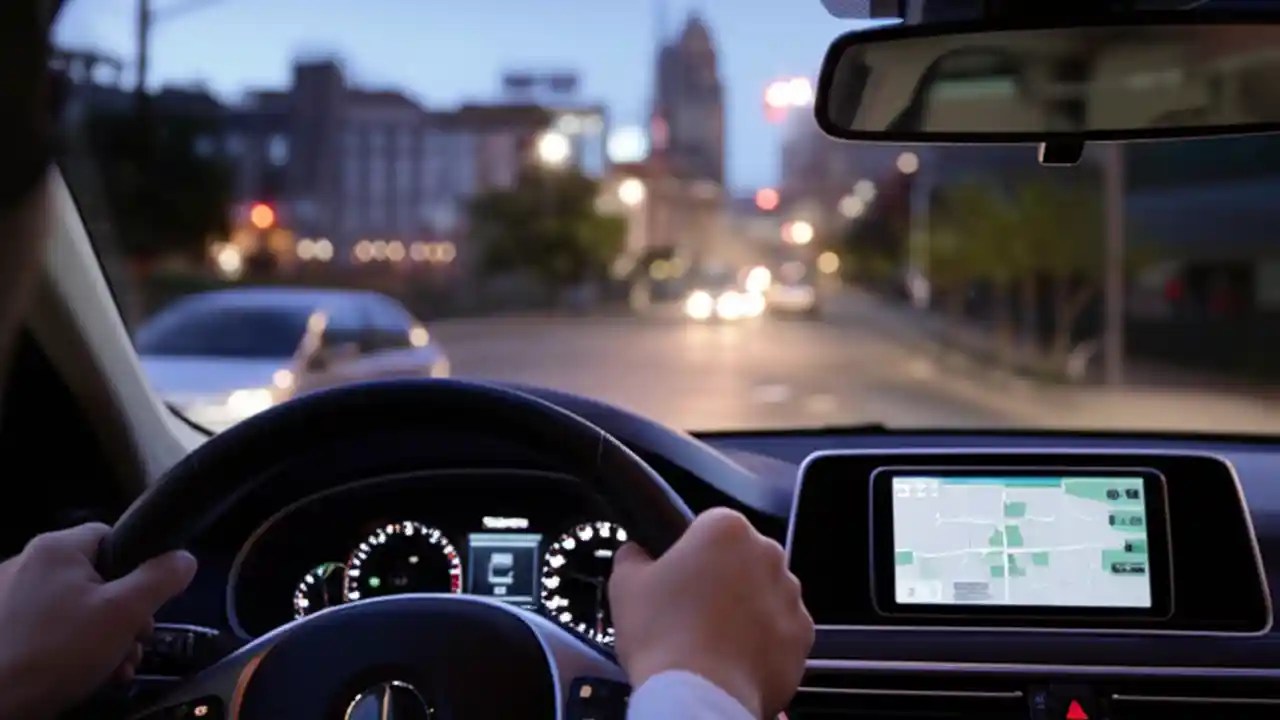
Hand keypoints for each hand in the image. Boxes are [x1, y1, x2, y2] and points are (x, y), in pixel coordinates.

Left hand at [0, 523, 196, 719]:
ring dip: (103, 636)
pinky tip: (84, 673)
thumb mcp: (124, 613)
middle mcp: (25, 564)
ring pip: (73, 608)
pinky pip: (47, 628)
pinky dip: (70, 647)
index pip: (111, 536)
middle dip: (124, 614)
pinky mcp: (1, 630)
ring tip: (113, 667)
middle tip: (134, 643)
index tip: (146, 602)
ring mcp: (6, 598)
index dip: (138, 566)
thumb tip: (185, 558)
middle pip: (95, 578)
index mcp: (56, 548)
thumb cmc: (58, 650)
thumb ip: (160, 579)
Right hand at [609, 508, 813, 718]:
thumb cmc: (662, 634)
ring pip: (764, 594)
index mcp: (726, 529)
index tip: (676, 579)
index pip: (708, 526)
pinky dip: (763, 642)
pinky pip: (780, 631)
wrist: (700, 695)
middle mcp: (768, 554)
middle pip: (741, 559)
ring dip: (744, 609)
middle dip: (722, 578)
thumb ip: (632, 557)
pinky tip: (733, 659)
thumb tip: (635, 553)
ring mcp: (790, 596)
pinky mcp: (802, 636)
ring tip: (712, 639)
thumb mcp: (625, 586)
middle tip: (690, 610)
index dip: (688, 553)